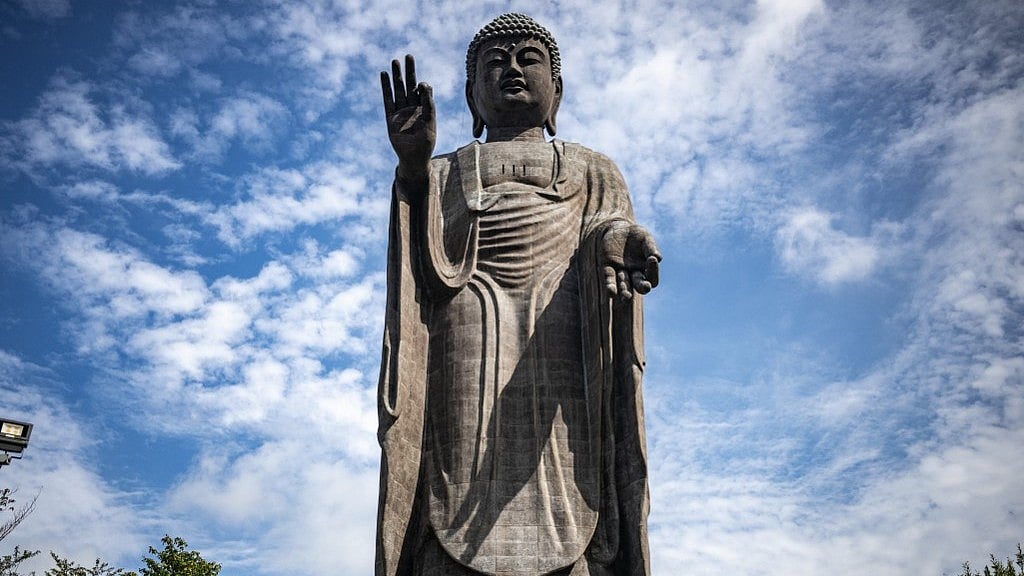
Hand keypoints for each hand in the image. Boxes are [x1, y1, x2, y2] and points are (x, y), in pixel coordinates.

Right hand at [381, 55, 435, 181]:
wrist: (414, 158)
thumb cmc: (426, 143)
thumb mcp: (430, 121)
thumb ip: (428, 103)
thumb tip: (425, 84)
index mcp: (424, 109)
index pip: (422, 91)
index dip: (422, 85)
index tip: (422, 84)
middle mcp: (412, 108)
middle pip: (410, 85)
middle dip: (409, 71)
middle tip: (408, 55)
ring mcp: (400, 112)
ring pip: (398, 90)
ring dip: (396, 76)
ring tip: (394, 61)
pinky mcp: (390, 117)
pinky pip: (388, 100)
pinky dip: (386, 88)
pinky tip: (384, 75)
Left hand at [600, 223, 660, 299]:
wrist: (618, 229)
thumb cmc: (636, 235)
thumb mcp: (645, 238)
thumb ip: (651, 247)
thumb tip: (658, 258)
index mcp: (646, 269)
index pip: (652, 278)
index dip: (653, 271)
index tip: (652, 259)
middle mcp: (634, 274)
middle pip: (639, 285)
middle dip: (642, 287)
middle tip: (645, 287)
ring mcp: (621, 272)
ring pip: (624, 285)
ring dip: (625, 291)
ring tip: (626, 296)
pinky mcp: (608, 268)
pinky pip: (609, 279)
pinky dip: (610, 286)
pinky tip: (612, 292)